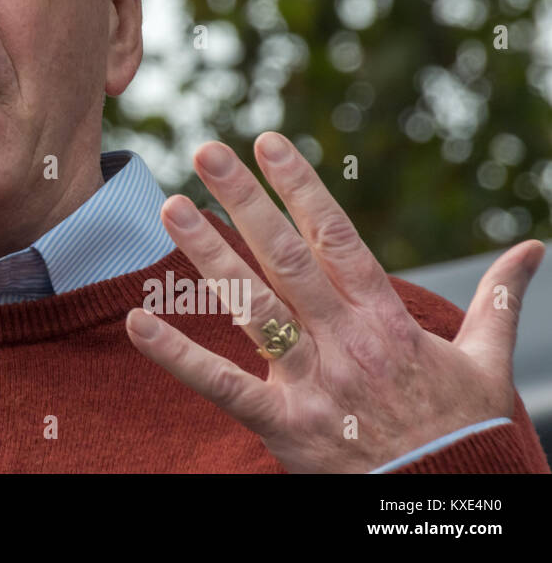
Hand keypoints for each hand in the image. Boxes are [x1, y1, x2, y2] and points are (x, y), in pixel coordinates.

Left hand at [124, 131, 544, 472]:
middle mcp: (346, 342)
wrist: (453, 506)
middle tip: (206, 151)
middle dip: (247, 202)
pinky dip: (177, 356)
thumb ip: (499, 300)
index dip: (301, 188)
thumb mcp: (487, 361)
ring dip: (209, 255)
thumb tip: (533, 248)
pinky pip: (223, 386)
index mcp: (387, 320)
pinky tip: (138, 321)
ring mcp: (313, 382)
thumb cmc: (465, 432)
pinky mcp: (285, 425)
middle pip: (288, 259)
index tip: (268, 142)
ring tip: (171, 206)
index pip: (337, 238)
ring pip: (253, 307)